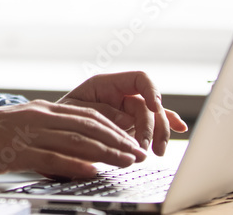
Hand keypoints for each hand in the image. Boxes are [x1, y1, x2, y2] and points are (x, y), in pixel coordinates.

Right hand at [0, 100, 149, 179]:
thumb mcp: (13, 131)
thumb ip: (40, 138)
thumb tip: (65, 153)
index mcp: (38, 111)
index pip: (85, 116)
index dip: (112, 129)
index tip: (131, 141)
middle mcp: (37, 117)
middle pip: (88, 125)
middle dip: (118, 139)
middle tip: (140, 153)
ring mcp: (27, 132)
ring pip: (76, 138)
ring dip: (106, 151)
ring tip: (128, 161)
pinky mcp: (15, 149)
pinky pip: (51, 155)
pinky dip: (75, 162)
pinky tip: (92, 170)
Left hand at [57, 71, 187, 155]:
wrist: (51, 136)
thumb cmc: (58, 118)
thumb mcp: (73, 111)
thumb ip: (99, 112)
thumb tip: (126, 122)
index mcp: (105, 85)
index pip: (139, 79)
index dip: (151, 90)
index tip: (155, 106)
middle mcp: (120, 96)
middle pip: (149, 105)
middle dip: (153, 125)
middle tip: (146, 147)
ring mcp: (127, 113)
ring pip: (153, 119)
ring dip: (159, 134)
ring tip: (156, 152)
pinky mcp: (130, 128)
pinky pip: (153, 125)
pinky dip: (166, 127)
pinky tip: (180, 128)